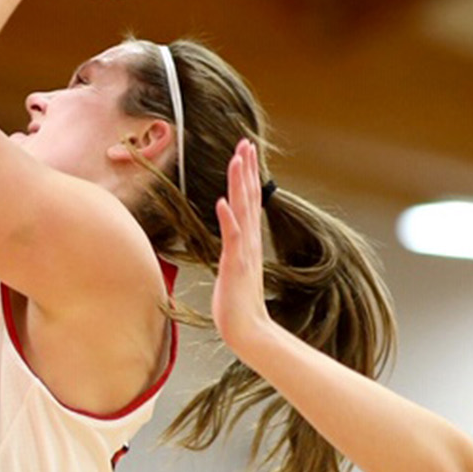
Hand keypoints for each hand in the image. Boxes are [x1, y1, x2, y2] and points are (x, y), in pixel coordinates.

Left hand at [211, 139, 270, 347]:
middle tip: (246, 142)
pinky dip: (228, 219)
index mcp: (249, 240)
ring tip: (237, 160)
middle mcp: (249, 241)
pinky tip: (223, 202)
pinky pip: (232, 238)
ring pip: (243, 210)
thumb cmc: (238, 302)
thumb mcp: (236, 267)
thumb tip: (233, 232)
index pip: (250, 200)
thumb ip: (236, 248)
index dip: (248, 174)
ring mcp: (243, 251)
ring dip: (239, 184)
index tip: (246, 150)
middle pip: (249, 197)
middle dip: (247, 169)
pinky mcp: (235, 264)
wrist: (247, 329)